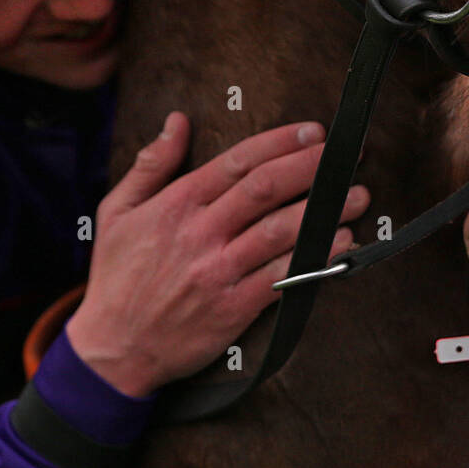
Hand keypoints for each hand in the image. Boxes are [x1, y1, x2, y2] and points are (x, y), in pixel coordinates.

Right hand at [66, 112, 369, 396]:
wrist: (112, 347)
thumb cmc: (116, 276)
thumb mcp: (117, 210)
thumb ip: (151, 163)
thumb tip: (177, 120)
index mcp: (176, 203)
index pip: (237, 162)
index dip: (279, 142)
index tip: (312, 131)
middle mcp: (201, 233)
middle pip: (265, 189)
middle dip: (310, 167)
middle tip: (346, 154)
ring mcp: (218, 272)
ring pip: (279, 231)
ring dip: (323, 210)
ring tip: (356, 195)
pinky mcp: (232, 309)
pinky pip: (281, 278)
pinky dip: (313, 258)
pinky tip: (339, 244)